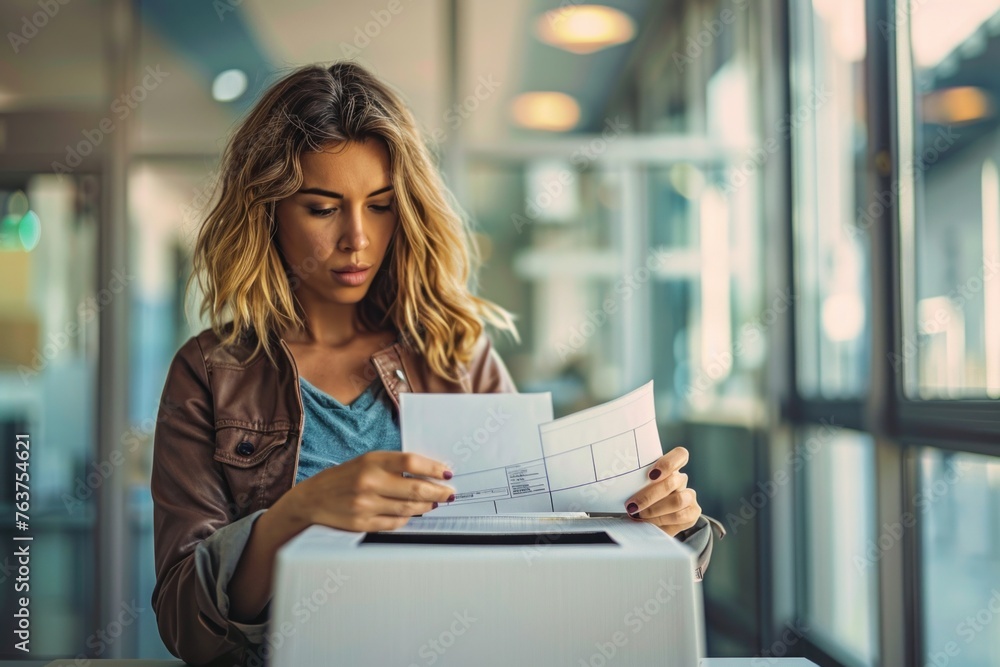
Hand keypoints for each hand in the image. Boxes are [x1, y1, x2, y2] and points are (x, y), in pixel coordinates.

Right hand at [272, 451, 454, 532]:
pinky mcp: (363, 524)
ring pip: (408, 508)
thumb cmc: (343, 478)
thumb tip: (427, 473)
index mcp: (371, 461)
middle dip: (438, 491)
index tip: (447, 472)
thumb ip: (393, 466)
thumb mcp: (365, 462)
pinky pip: (395, 523)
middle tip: (450, 492)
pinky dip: (407, 518)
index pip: (411, 462)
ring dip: (426, 506)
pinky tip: (413, 513)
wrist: (312, 499)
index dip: (433, 468)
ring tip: (435, 502)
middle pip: (414, 488)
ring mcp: (365, 505)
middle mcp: (368, 482)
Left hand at [624, 446, 700, 536]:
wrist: (652, 521)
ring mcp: (689, 496)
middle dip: (650, 496)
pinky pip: (680, 517)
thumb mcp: (635, 486)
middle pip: (673, 481)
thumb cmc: (639, 498)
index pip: (680, 455)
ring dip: (655, 510)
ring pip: (678, 500)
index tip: (651, 475)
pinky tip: (649, 523)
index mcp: (669, 468)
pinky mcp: (693, 514)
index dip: (668, 463)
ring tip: (639, 516)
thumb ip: (633, 481)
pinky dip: (662, 521)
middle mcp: (681, 480)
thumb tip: (611, 479)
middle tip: (632, 505)